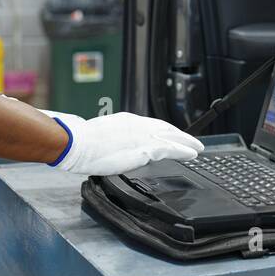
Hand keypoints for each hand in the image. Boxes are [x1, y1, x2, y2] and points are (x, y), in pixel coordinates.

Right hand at [39, 110, 203, 175]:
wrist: (77, 144)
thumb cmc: (80, 143)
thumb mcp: (98, 136)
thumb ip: (110, 140)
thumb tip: (108, 146)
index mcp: (126, 121)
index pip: (150, 124)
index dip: (163, 130)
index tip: (170, 134)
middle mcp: (137, 125)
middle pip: (165, 128)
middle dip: (179, 134)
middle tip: (191, 139)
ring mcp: (142, 136)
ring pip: (172, 137)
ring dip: (186, 142)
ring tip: (197, 147)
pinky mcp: (145, 148)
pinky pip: (171, 149)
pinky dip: (184, 150)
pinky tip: (192, 154)